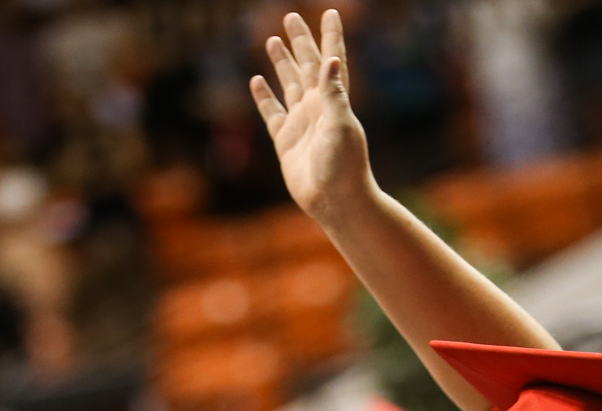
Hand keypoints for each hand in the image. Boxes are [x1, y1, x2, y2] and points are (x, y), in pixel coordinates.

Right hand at [250, 10, 373, 224]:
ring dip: (282, 63)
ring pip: (289, 84)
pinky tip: (257, 81)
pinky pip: (272, 113)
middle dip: (300, 41)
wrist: (335, 202)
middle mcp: (318, 107)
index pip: (332, 60)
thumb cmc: (344, 166)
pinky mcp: (286, 141)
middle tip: (290, 16)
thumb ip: (334, 93)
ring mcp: (301, 123)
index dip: (330, 36)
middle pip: (306, 65)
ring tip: (273, 40)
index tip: (329, 12)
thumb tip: (331, 59)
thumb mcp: (341, 126)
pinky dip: (264, 97)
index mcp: (334, 100)